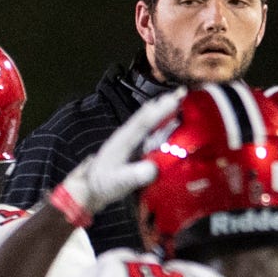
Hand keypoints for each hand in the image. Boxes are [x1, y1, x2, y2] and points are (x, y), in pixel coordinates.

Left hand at [53, 88, 182, 220]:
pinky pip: (151, 127)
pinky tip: (175, 118)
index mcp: (124, 140)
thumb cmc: (106, 182)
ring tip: (182, 99)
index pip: (143, 123)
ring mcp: (132, 137)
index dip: (158, 112)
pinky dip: (163, 120)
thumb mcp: (118, 182)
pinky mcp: (136, 142)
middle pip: (147, 115)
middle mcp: (128, 134)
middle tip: (184, 92)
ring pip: (150, 118)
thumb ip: (133, 176)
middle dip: (165, 103)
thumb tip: (153, 169)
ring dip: (165, 109)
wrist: (93, 184)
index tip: (173, 101)